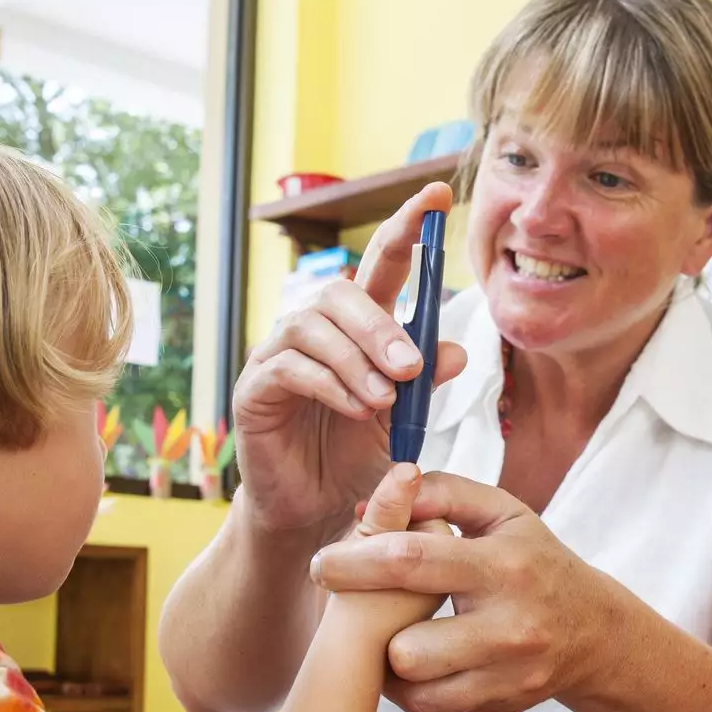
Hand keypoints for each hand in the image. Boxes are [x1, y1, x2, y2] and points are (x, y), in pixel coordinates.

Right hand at [231, 182, 467, 535]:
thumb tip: (456, 350)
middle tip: (412, 368)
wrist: (314, 515)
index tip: (437, 196)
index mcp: (357, 330)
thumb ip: (426, 388)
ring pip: (311, 325)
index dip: (406, 227)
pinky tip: (357, 410)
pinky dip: (329, 384)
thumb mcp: (404, 425)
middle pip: (340, 293)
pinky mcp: (255, 389)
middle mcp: (315, 332)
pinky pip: (289, 367)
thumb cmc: (356, 464)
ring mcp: (279, 356)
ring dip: (356, 359)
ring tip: (384, 399)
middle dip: (380, 325)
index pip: (381, 267)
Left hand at [308, 473, 625, 711]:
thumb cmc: (532, 560)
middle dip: (370, 624)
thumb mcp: (501, 512)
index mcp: (503, 565)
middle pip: (403, 645)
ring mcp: (506, 674)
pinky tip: (414, 656)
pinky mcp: (499, 705)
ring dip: (387, 656)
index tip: (322, 565)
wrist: (593, 631)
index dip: (355, 564)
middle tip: (358, 604)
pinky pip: (424, 705)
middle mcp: (508, 625)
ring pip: (411, 681)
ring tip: (390, 630)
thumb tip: (380, 497)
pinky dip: (406, 684)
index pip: (412, 562)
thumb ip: (442, 493)